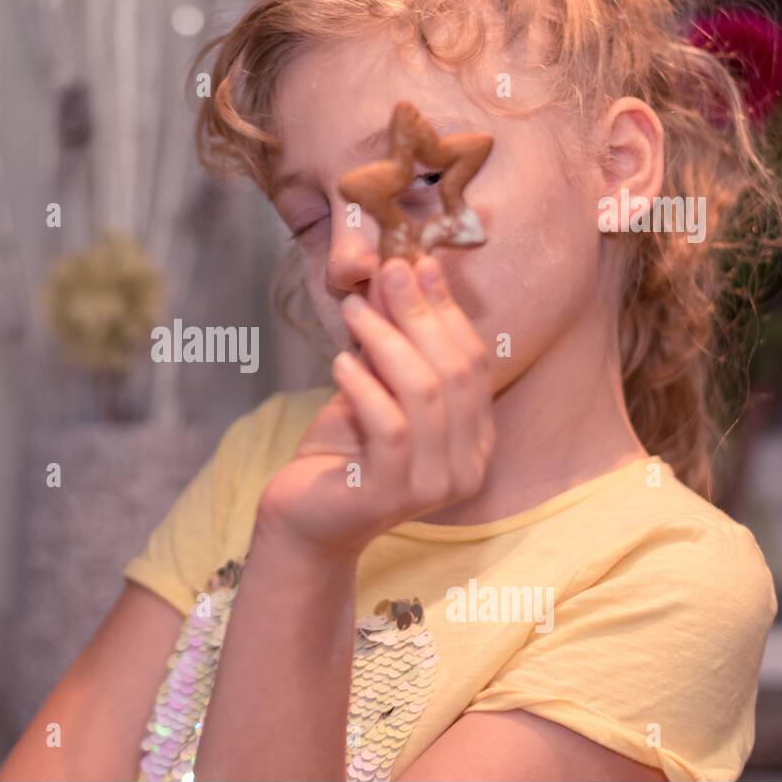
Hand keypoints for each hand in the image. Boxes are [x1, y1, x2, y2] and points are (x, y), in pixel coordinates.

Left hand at [256, 255, 494, 557]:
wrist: (305, 519)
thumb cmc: (343, 449)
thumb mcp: (373, 386)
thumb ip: (393, 341)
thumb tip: (401, 271)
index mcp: (476, 437)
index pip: (475, 362)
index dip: (448, 309)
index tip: (418, 262)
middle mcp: (469, 465)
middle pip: (456, 373)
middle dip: (421, 314)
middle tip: (389, 272)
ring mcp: (436, 485)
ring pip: (426, 395)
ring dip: (388, 341)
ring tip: (355, 309)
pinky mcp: (394, 496)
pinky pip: (390, 427)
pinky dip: (365, 387)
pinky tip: (340, 361)